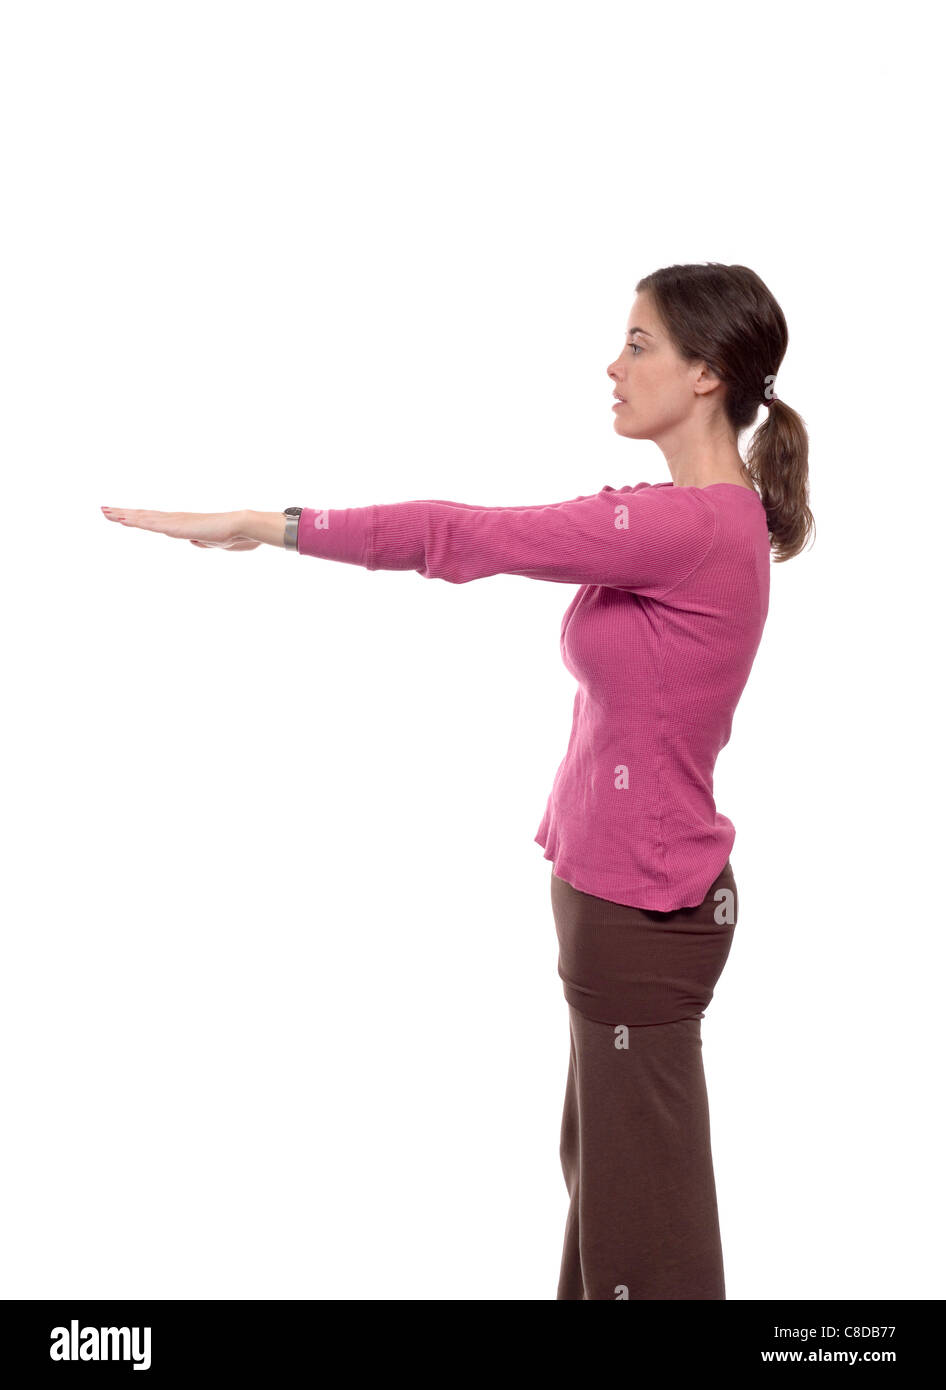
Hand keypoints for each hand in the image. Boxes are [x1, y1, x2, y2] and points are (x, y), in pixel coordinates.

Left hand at [100, 507, 260, 549]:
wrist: (241, 528)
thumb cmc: (231, 535)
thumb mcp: (212, 543)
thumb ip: (200, 542)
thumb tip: (193, 542)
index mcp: (181, 524)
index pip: (153, 520)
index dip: (136, 518)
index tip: (120, 516)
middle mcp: (174, 519)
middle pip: (143, 515)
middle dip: (122, 513)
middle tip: (103, 509)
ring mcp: (174, 521)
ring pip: (143, 517)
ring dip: (123, 515)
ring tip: (105, 511)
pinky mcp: (176, 527)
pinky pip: (151, 523)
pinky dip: (136, 521)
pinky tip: (123, 520)